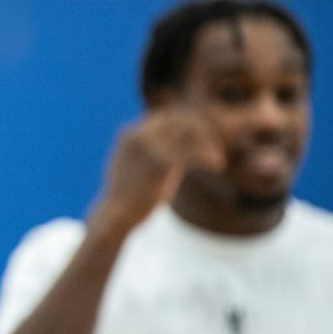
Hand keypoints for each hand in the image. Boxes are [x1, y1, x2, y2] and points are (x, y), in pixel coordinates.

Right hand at [91, 106, 223, 237]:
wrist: (115, 215)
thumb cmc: (125, 197)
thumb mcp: (131, 168)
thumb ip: (146, 154)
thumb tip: (167, 155)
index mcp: (129, 134)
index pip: (165, 118)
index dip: (186, 126)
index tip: (200, 140)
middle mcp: (138, 135)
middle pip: (178, 120)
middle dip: (199, 131)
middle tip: (213, 148)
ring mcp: (148, 147)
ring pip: (189, 133)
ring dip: (207, 144)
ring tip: (217, 159)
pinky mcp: (160, 163)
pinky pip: (193, 154)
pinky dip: (208, 158)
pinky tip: (218, 166)